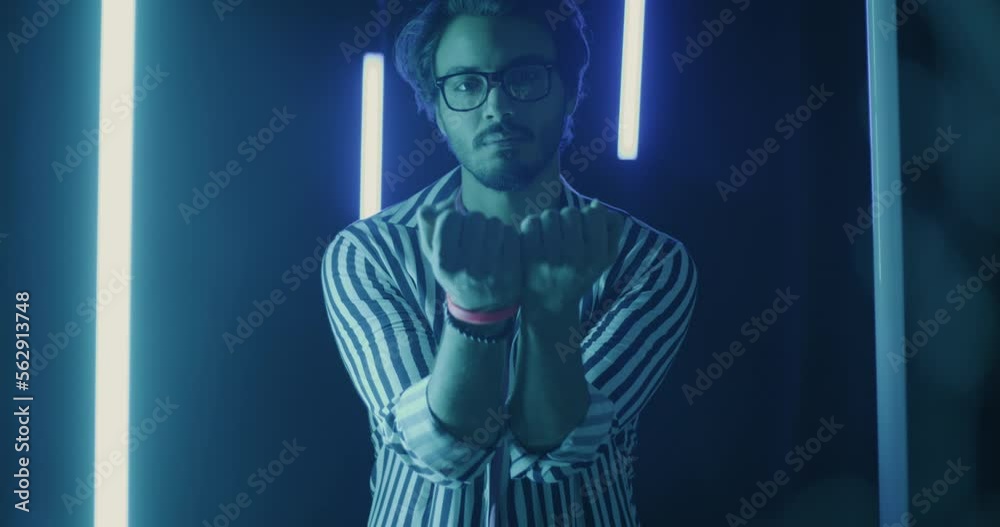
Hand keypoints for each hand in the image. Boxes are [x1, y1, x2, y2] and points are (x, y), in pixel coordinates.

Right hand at [417, 200, 521, 310]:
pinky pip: (511, 235)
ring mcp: (491, 272)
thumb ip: (427, 229)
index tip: (458, 230)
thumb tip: (427, 208)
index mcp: (443, 263)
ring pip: (495, 223)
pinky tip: (502, 247)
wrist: (481, 308)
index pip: (450, 218)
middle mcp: (466, 269)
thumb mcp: (434, 256)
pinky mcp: (512, 272)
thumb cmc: (455, 273)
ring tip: (489, 241)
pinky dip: (507, 236)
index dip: (455, 219)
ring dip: (493, 227)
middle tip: (476, 235)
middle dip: (475, 222)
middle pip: (475, 218)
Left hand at [518, 199, 624, 316]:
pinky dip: (532, 225)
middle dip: (567, 218)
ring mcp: (551, 257)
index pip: (594, 213)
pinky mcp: (529, 256)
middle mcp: (576, 257)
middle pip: (570, 212)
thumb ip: (611, 230)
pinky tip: (535, 237)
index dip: (588, 214)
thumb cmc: (580, 275)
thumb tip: (596, 203)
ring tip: (549, 235)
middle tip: (564, 231)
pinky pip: (531, 222)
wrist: (550, 304)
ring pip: (550, 215)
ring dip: (549, 221)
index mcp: (597, 255)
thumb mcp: (605, 258)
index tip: (583, 226)